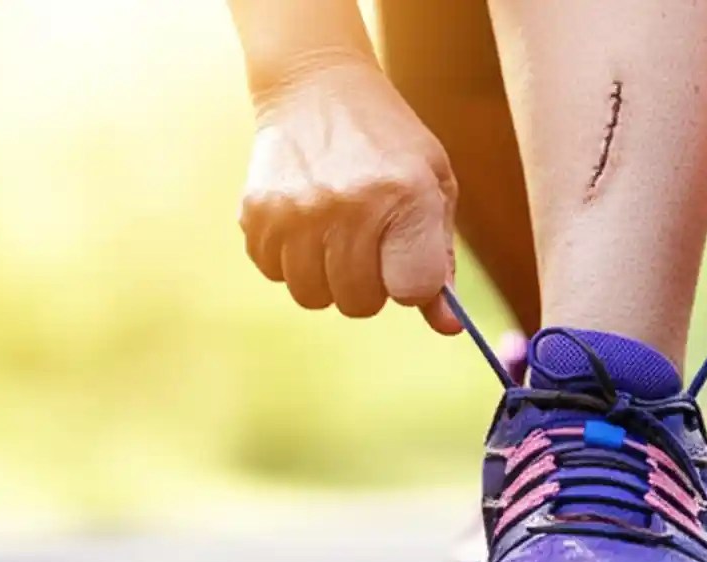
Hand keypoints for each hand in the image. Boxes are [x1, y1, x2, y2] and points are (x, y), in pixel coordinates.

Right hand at [239, 53, 460, 332]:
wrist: (318, 87)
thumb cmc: (389, 144)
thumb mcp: (433, 186)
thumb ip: (442, 260)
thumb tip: (448, 329)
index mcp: (407, 196)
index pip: (412, 290)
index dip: (412, 282)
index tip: (407, 257)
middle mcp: (350, 206)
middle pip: (361, 303)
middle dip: (369, 283)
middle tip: (369, 241)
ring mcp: (298, 211)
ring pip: (315, 296)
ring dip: (328, 276)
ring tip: (335, 232)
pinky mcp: (258, 213)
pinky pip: (276, 274)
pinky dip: (291, 260)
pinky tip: (304, 222)